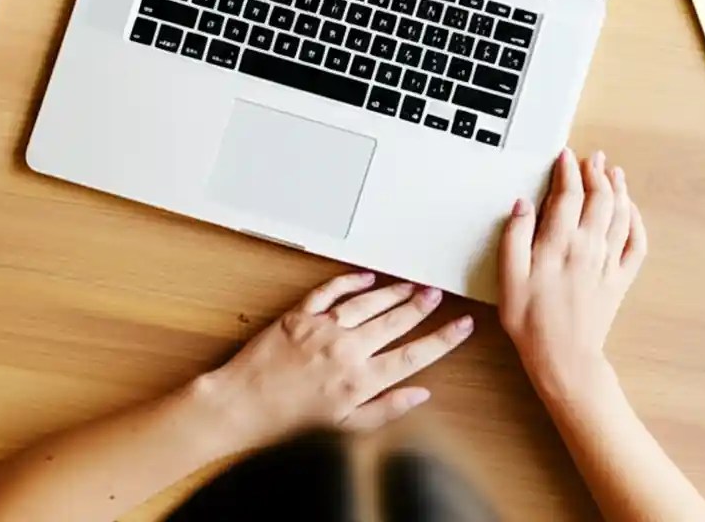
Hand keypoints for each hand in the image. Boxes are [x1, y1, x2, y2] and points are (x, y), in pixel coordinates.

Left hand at [196, 273, 473, 448]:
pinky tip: (368, 277)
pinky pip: (331, 292)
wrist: (243, 404)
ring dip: (394, 292)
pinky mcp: (300, 315)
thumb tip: (419, 393)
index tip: (461, 325)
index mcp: (360, 380)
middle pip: (395, 322)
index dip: (442, 339)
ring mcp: (323, 329)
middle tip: (438, 294)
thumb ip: (386, 409)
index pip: (413, 355)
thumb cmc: (290, 419)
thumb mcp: (345, 427)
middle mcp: (346, 350)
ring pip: (369, 303)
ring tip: (412, 285)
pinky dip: (351, 281)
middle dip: (421, 306)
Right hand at [499, 148, 646, 399]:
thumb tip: (522, 204)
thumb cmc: (530, 321)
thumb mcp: (508, 280)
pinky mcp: (620, 279)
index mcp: (559, 244)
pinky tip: (631, 210)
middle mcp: (589, 247)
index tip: (565, 155)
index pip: (568, 195)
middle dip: (597, 173)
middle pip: (599, 198)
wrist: (565, 359)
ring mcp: (608, 262)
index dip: (567, 171)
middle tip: (593, 157)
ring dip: (618, 189)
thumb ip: (514, 238)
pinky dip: (636, 221)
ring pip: (621, 215)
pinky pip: (636, 243)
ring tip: (613, 172)